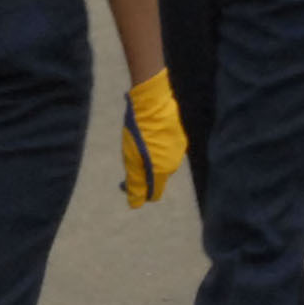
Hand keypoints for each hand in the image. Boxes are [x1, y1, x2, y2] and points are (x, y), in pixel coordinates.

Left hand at [119, 69, 185, 207]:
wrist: (153, 100)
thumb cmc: (138, 129)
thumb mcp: (131, 157)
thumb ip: (135, 182)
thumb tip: (136, 204)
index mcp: (162, 170)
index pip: (154, 194)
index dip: (139, 194)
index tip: (124, 184)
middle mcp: (174, 162)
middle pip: (157, 178)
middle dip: (143, 174)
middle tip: (128, 160)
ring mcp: (178, 148)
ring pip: (162, 162)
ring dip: (149, 159)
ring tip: (137, 143)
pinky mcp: (179, 136)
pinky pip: (166, 149)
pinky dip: (156, 147)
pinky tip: (147, 135)